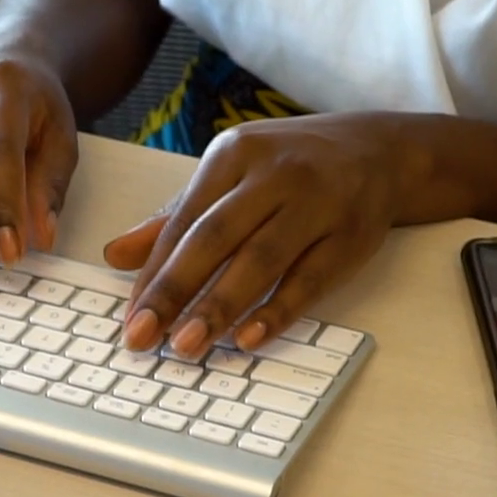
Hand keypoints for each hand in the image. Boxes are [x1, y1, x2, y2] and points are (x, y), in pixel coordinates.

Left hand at [103, 114, 423, 360]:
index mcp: (234, 155)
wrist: (381, 152)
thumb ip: (176, 215)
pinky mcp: (350, 236)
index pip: (184, 220)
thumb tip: (115, 255)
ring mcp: (316, 204)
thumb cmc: (292, 165)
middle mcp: (273, 175)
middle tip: (143, 336)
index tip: (131, 317)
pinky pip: (309, 279)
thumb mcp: (232, 173)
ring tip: (188, 345)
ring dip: (220, 306)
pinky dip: (278, 311)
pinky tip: (248, 338)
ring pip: (260, 260)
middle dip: (174, 291)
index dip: (154, 272)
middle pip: (215, 237)